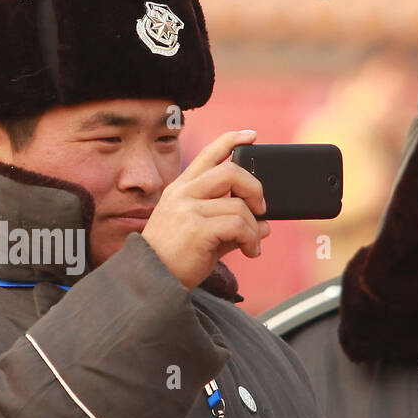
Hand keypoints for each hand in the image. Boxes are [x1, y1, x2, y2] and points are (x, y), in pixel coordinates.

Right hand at [140, 129, 271, 288]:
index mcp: (181, 189)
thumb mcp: (203, 235)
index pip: (208, 155)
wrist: (152, 282)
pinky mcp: (196, 229)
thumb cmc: (176, 260)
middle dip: (255, 189)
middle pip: (231, 171)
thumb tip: (265, 225)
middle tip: (261, 209)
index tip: (251, 136)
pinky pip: (239, 226)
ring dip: (254, 228)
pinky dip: (252, 240)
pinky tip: (250, 252)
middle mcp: (183, 194)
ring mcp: (188, 210)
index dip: (231, 141)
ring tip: (252, 245)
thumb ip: (231, 225)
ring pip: (239, 206)